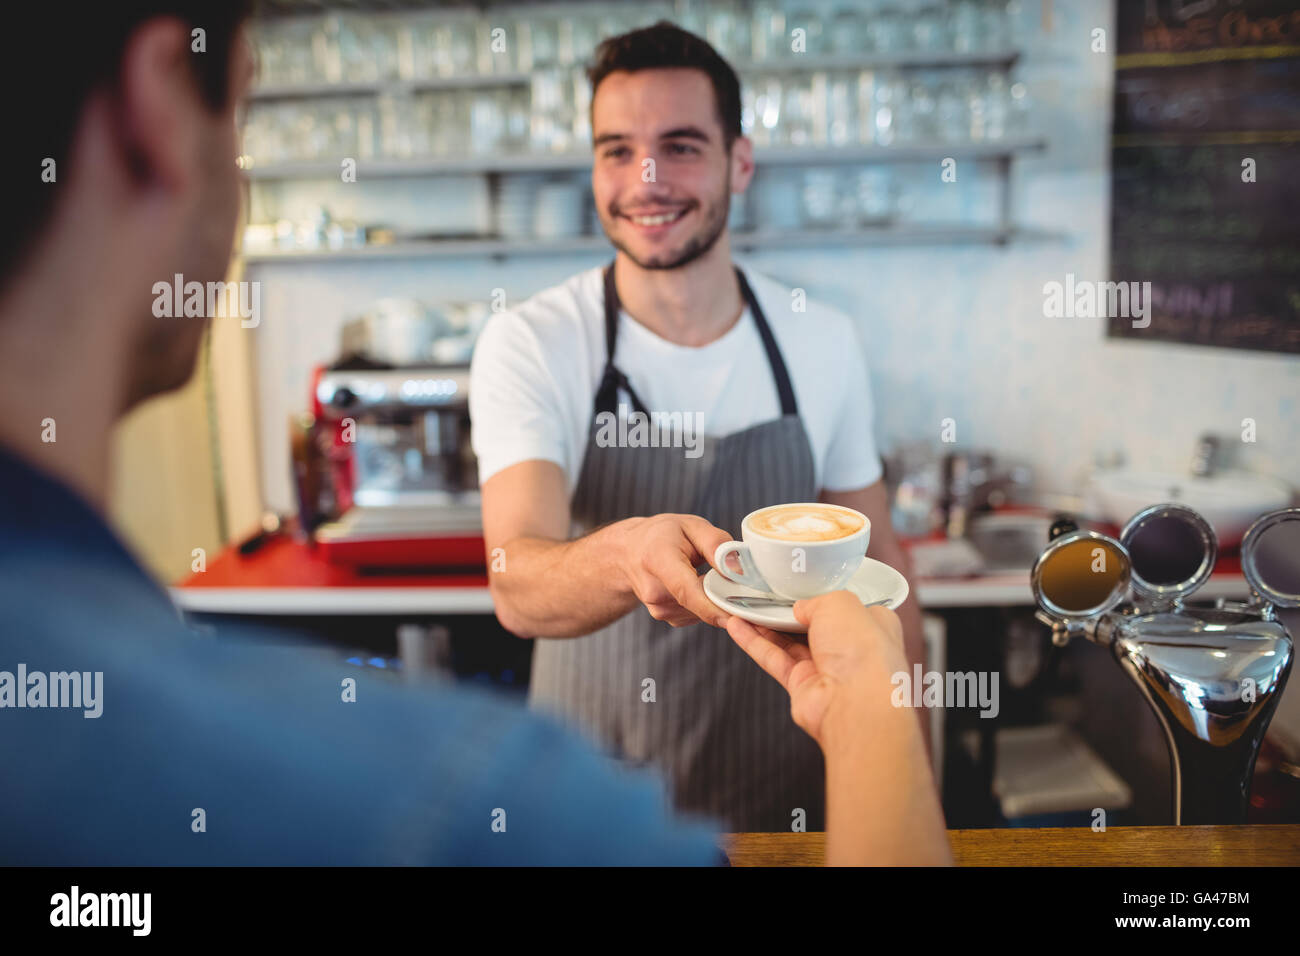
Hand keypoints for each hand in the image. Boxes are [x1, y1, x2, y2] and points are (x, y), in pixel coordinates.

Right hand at [614, 514, 732, 628]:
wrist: (628, 551)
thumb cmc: (661, 535)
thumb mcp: (691, 525)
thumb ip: (716, 543)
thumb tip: (739, 569)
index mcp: (658, 560)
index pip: (686, 591)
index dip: (712, 607)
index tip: (736, 617)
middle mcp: (654, 591)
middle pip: (701, 602)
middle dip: (724, 594)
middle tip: (730, 573)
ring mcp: (658, 608)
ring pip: (702, 610)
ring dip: (713, 595)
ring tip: (702, 571)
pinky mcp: (666, 617)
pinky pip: (697, 613)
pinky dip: (704, 601)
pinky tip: (695, 583)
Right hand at [725, 591, 905, 747]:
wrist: (855, 703)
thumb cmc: (864, 652)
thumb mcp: (841, 602)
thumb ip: (815, 600)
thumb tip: (799, 608)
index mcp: (871, 624)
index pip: (844, 605)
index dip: (821, 594)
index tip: (797, 581)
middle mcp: (850, 648)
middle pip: (812, 624)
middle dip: (787, 610)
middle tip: (763, 593)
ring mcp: (826, 668)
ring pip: (788, 641)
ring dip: (764, 624)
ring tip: (742, 605)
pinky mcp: (803, 685)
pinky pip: (774, 659)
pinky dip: (755, 643)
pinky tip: (737, 626)